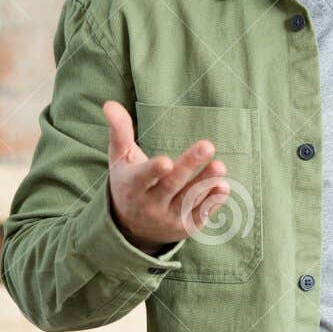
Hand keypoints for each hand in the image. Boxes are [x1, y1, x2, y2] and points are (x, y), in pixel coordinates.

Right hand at [101, 100, 229, 252]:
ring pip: (189, 199)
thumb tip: (109, 103)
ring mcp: (169, 217)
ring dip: (205, 182)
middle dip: (189, 166)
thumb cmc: (128, 183)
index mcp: (133, 186)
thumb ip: (119, 131)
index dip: (154, 171)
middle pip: (172, 185)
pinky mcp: (186, 226)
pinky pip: (201, 214)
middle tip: (207, 145)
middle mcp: (151, 204)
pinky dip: (212, 201)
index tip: (166, 161)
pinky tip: (223, 186)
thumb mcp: (120, 159)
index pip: (143, 178)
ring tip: (220, 166)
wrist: (132, 228)